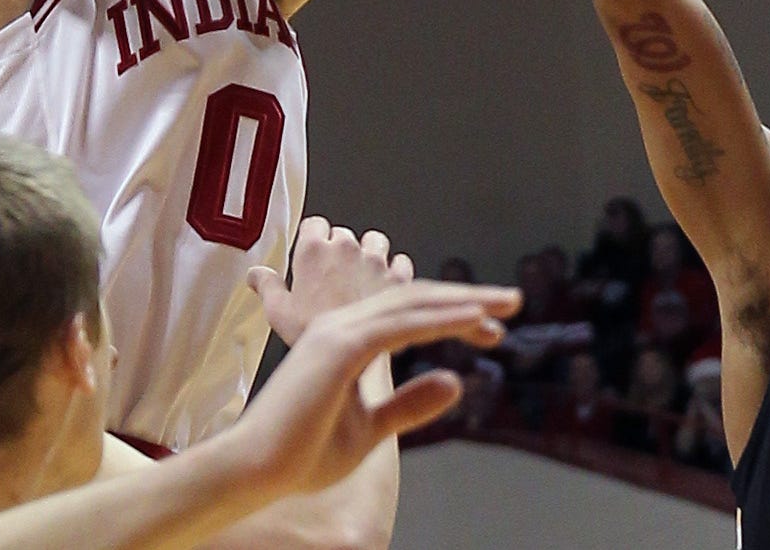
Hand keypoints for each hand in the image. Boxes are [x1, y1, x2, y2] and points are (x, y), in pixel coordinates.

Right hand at [221, 281, 519, 501]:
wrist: (257, 470)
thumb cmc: (303, 452)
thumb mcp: (372, 429)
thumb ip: (411, 404)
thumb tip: (456, 382)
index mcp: (345, 339)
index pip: (409, 313)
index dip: (453, 314)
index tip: (492, 328)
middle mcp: (342, 326)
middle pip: (416, 298)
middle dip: (467, 298)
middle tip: (512, 302)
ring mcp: (339, 332)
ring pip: (413, 304)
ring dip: (464, 302)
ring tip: (506, 305)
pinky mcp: (341, 349)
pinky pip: (402, 326)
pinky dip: (442, 320)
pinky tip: (475, 320)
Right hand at [248, 217, 413, 345]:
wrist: (353, 356)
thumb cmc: (314, 335)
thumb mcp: (278, 312)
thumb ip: (267, 286)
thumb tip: (256, 274)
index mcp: (313, 251)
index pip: (313, 224)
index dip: (312, 238)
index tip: (311, 251)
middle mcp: (346, 248)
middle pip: (342, 233)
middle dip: (338, 249)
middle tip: (333, 274)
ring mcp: (374, 261)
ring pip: (375, 241)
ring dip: (368, 253)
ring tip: (360, 275)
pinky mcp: (397, 277)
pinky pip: (399, 261)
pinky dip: (393, 270)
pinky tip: (383, 285)